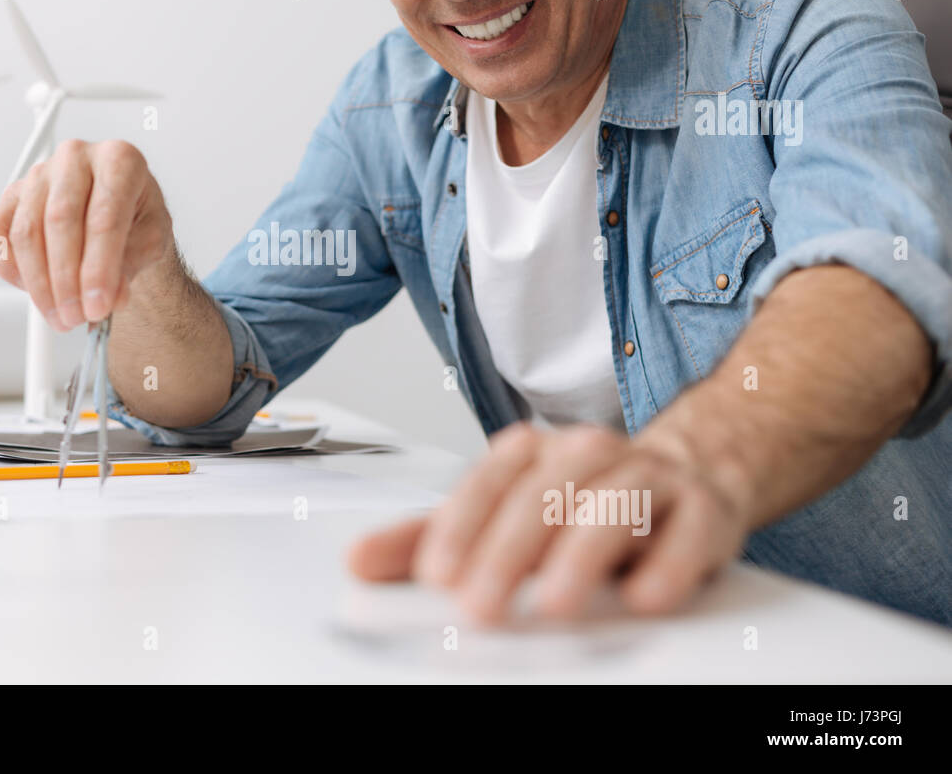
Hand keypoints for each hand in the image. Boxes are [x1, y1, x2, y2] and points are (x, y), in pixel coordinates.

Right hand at [0, 139, 174, 330]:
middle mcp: (75, 157)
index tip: (98, 306)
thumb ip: (132, 264)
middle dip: (66, 281)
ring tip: (60, 316)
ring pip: (25, 233)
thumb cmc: (136, 221)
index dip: (99, 269)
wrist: (120, 212)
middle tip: (75, 318)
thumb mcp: (151, 241)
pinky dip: (11, 270)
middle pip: (59, 222)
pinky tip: (36, 290)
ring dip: (39, 285)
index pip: (103, 218)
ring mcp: (38, 173)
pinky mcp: (11, 193)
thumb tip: (112, 297)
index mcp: (119, 160)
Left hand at [348, 423, 752, 621]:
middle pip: (542, 497)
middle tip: (480, 606)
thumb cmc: (580, 502)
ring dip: (581, 556)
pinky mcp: (700, 509)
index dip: (460, 527)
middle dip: (507, 554)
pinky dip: (668, 563)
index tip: (436, 574)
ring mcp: (646, 477)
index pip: (488, 483)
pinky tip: (646, 596)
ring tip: (556, 604)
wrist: (687, 474)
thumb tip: (358, 561)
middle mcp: (586, 455)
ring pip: (613, 505)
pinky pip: (687, 530)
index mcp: (532, 454)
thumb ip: (431, 539)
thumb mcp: (500, 516)